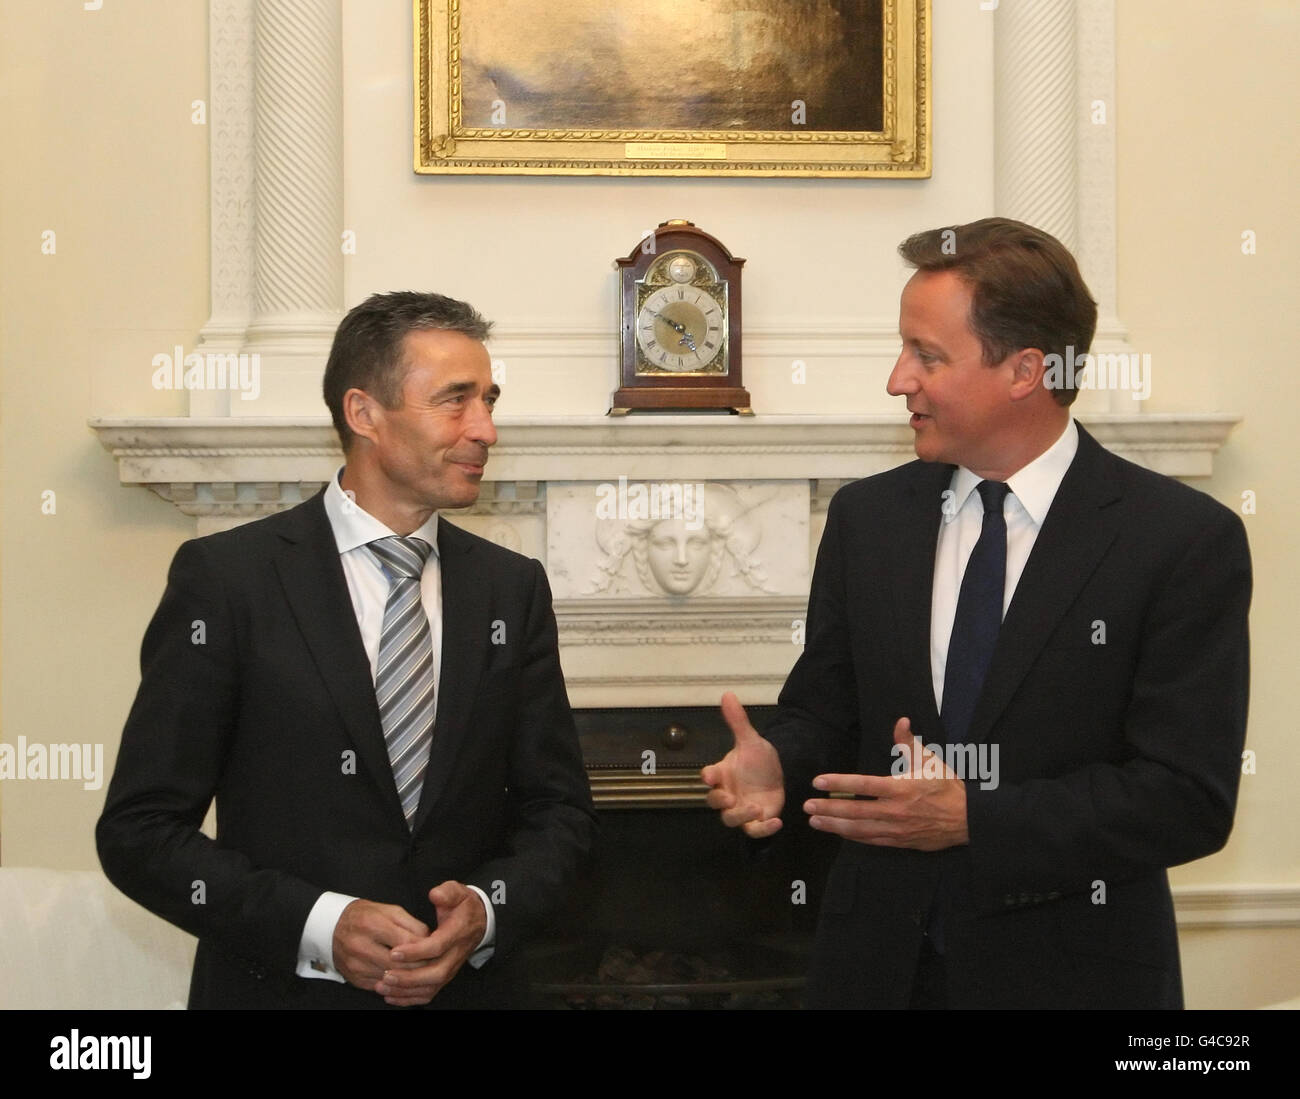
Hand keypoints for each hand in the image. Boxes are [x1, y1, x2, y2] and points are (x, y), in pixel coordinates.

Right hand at [332, 898, 428, 992]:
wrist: (331, 927)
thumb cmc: (365, 916)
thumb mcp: (389, 911)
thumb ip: (411, 924)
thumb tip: (429, 940)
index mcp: (372, 924)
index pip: (406, 942)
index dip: (425, 948)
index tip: (436, 949)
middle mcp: (361, 946)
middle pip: (400, 964)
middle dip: (420, 965)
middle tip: (434, 964)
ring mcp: (356, 965)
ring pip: (391, 978)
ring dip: (409, 977)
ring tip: (423, 972)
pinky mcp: (354, 978)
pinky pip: (381, 986)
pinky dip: (395, 984)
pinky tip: (404, 978)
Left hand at [373, 882, 487, 1006]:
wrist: (478, 920)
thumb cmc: (463, 906)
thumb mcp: (457, 892)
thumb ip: (446, 892)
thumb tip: (435, 895)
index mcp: (457, 933)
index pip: (437, 947)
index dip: (416, 951)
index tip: (394, 951)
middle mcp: (455, 954)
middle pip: (435, 974)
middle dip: (409, 977)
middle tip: (386, 975)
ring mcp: (451, 967)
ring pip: (431, 987)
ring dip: (406, 990)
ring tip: (383, 986)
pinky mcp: (445, 975)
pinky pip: (429, 993)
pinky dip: (410, 998)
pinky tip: (391, 995)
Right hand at [701, 691, 784, 837]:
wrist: (780, 775)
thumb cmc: (759, 760)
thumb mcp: (750, 740)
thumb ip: (737, 721)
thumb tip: (728, 694)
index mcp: (723, 773)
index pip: (708, 776)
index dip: (708, 776)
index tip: (710, 775)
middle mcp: (728, 793)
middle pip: (713, 802)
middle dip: (719, 801)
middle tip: (728, 797)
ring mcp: (740, 808)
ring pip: (730, 819)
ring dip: (740, 815)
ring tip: (755, 808)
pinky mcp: (756, 821)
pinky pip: (754, 831)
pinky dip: (763, 829)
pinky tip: (776, 821)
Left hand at [802, 717, 968, 849]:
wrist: (968, 820)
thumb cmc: (947, 787)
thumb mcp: (929, 761)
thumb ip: (908, 743)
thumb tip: (900, 721)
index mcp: (901, 788)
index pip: (864, 785)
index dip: (839, 782)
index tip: (818, 781)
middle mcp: (895, 810)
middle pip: (855, 811)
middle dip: (829, 808)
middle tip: (807, 805)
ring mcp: (896, 829)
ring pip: (859, 830)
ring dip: (835, 825)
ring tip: (815, 821)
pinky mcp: (900, 842)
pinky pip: (871, 840)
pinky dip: (853, 837)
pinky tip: (839, 832)